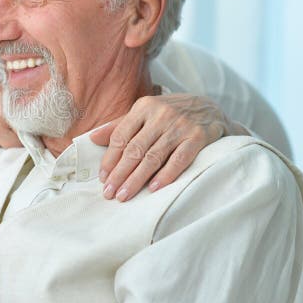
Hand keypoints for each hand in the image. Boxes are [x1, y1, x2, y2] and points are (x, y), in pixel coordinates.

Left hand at [90, 93, 247, 201]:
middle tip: (109, 192)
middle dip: (119, 173)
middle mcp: (161, 114)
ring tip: (124, 195)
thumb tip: (92, 138)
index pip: (121, 136)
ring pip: (153, 157)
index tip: (102, 178)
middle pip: (134, 149)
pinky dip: (166, 175)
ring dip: (137, 179)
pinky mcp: (198, 137)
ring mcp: (180, 126)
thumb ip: (120, 125)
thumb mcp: (145, 113)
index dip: (110, 159)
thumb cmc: (170, 113)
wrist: (210, 108)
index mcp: (143, 107)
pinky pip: (179, 159)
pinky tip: (153, 188)